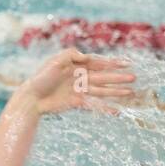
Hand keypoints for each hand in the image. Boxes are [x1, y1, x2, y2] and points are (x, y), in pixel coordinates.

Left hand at [14, 49, 134, 115]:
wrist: (31, 98)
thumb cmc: (41, 77)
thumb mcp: (55, 61)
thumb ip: (71, 55)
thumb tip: (86, 55)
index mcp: (76, 65)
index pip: (99, 63)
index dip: (113, 63)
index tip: (128, 64)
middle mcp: (80, 77)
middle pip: (103, 77)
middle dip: (118, 78)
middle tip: (134, 79)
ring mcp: (79, 90)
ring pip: (102, 90)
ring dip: (116, 92)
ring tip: (130, 93)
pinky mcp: (76, 102)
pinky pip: (93, 104)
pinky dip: (104, 107)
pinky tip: (116, 110)